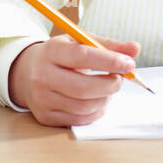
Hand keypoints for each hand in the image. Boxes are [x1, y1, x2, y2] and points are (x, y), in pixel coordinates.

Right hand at [8, 33, 139, 127]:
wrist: (27, 72)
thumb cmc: (61, 56)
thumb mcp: (80, 43)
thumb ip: (109, 46)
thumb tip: (135, 48)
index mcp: (52, 51)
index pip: (83, 56)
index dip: (109, 61)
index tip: (129, 64)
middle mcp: (42, 75)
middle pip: (83, 87)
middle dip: (110, 85)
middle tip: (120, 80)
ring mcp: (42, 98)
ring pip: (83, 106)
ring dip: (104, 99)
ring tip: (107, 90)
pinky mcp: (45, 116)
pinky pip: (78, 119)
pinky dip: (95, 112)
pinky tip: (97, 101)